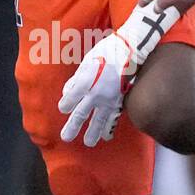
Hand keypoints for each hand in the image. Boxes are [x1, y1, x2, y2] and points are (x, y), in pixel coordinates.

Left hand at [58, 30, 136, 146]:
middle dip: (72, 127)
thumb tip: (68, 92)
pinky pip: (113, 118)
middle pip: (80, 115)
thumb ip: (76, 79)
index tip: (64, 109)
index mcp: (84, 82)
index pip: (69, 100)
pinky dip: (109, 128)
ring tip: (89, 143)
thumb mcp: (86, 62)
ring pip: (98, 120)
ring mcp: (108, 99)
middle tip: (66, 138)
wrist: (130, 51)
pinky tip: (107, 136)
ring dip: (92, 133)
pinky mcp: (119, 101)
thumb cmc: (106, 52)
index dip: (65, 105)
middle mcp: (95, 94)